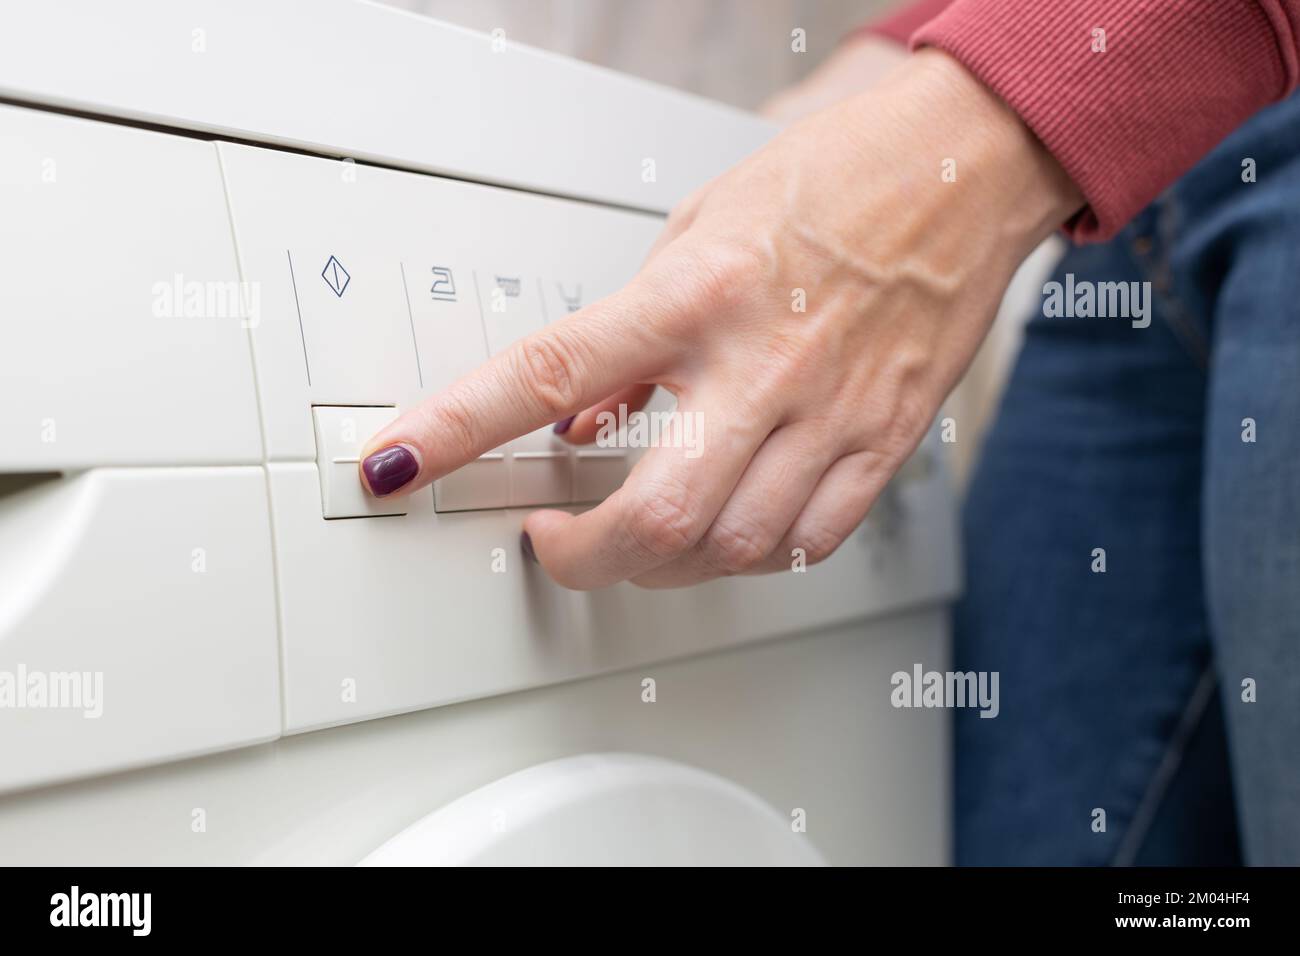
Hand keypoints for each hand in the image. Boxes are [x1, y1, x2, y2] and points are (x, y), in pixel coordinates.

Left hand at [360, 49, 1082, 589]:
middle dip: (583, 557)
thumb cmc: (832, 182)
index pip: (549, 373)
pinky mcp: (884, 443)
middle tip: (555, 543)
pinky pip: (809, 543)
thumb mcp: (700, 230)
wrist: (964, 172)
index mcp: (696, 294)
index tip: (400, 462)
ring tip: (644, 536)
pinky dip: (752, 554)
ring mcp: (831, 413)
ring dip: (665, 563)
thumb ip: (636, 338)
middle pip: (656, 515)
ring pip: (734, 548)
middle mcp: (763, 364)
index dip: (459, 428)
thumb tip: (586, 419)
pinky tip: (733, 527)